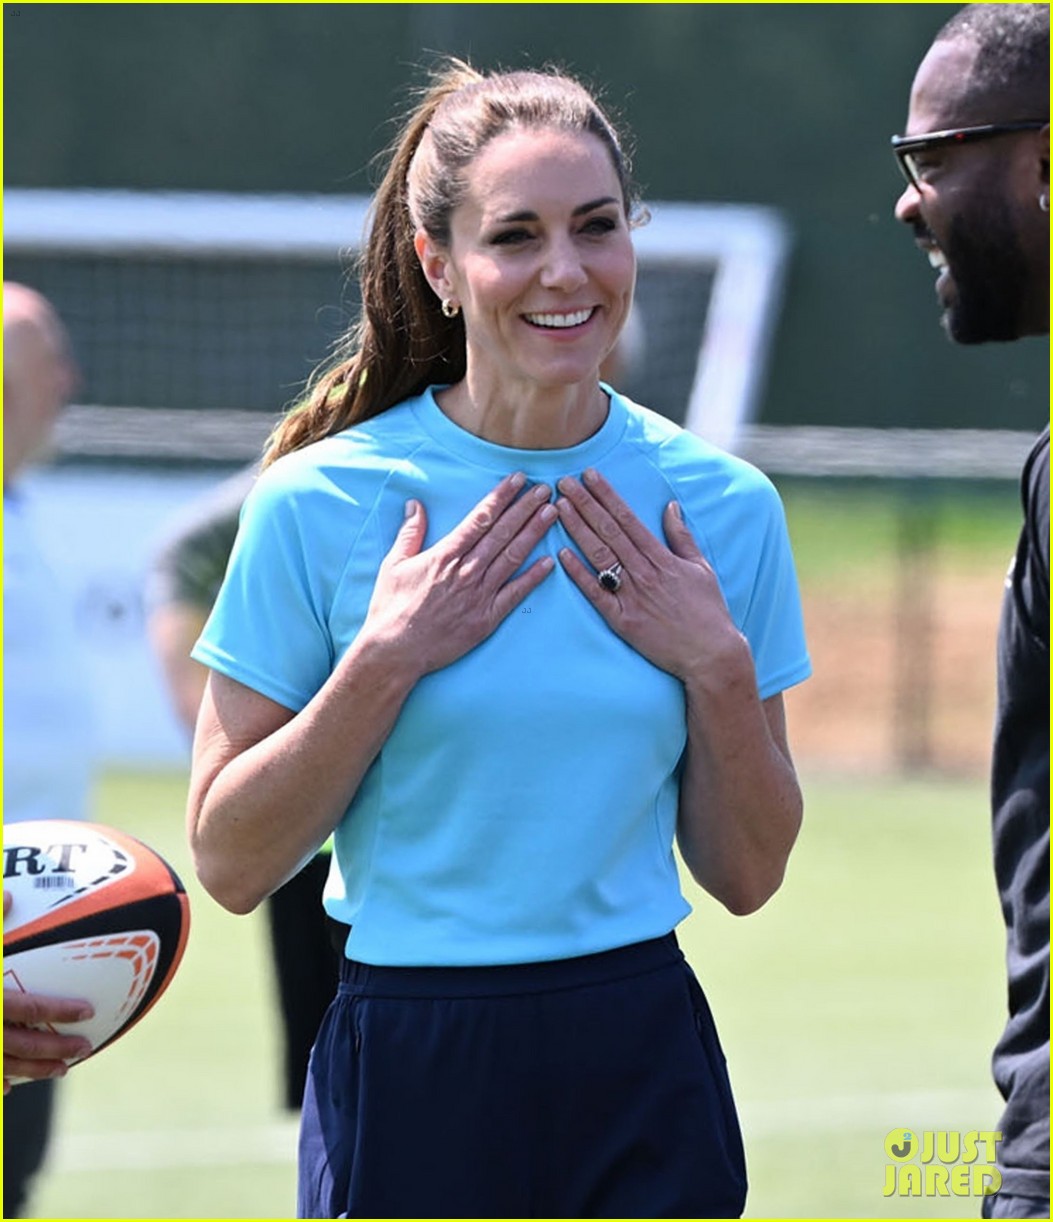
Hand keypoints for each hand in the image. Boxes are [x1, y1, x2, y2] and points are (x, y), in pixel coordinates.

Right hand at [4, 893, 94, 1092]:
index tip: (88, 1011)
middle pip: (19, 1045)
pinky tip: (10, 1087)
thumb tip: (10, 894)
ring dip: (33, 1072)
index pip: (26, 1007)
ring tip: (61, 1071)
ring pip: (0, 1068)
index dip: (59, 1010)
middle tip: (86, 1049)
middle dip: (55, 1050)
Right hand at [364, 472, 556, 675]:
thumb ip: (409, 533)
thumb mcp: (393, 565)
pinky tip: (549, 562)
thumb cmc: (391, 608)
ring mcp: (479, 595)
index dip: (502, 496)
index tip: (518, 479)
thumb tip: (415, 505)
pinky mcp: (487, 618)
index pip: (480, 518)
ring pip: (512, 557)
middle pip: (502, 532)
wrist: (396, 650)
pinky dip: (533, 578)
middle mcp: (466, 571)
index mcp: (445, 555)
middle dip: (525, 508)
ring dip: (534, 533)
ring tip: (552, 513)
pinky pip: (515, 594)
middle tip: (545, 489)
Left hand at [556, 468, 746, 681]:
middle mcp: (644, 572)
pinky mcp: (622, 620)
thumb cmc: (708, 611)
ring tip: (558, 508)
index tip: (590, 476)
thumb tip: (671, 506)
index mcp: (662, 558)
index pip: (628, 519)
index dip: (607, 495)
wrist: (710, 653)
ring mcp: (631, 596)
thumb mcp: (700, 568)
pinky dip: (579, 574)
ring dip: (577, 529)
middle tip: (563, 482)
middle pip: (608, 531)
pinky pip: (596, 593)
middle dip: (584, 504)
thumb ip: (682, 536)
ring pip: (599, 556)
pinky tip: (561, 554)